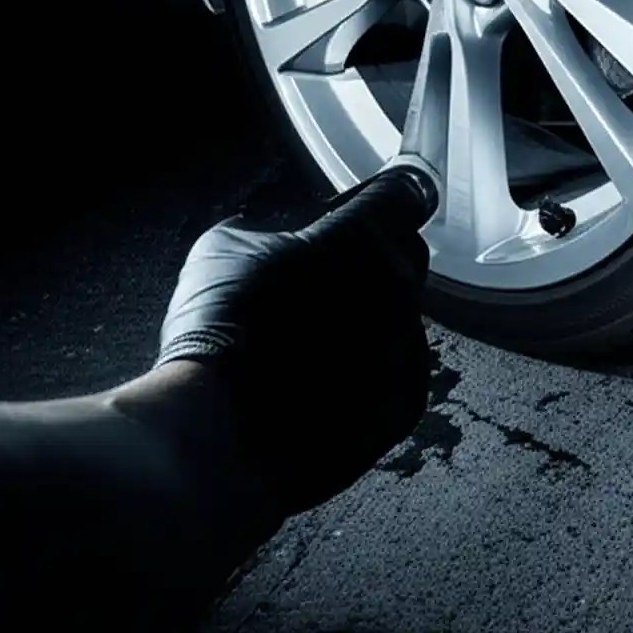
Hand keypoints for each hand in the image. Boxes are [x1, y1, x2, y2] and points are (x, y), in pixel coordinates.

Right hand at [156, 173, 431, 514]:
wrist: (230, 436)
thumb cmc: (225, 334)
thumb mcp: (224, 251)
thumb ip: (272, 233)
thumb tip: (281, 241)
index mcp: (361, 238)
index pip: (402, 196)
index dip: (389, 195)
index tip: (385, 198)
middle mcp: (400, 290)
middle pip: (404, 258)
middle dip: (373, 259)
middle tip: (326, 276)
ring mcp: (409, 349)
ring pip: (397, 319)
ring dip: (365, 322)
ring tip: (307, 344)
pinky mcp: (405, 404)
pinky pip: (395, 371)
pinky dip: (367, 372)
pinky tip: (319, 384)